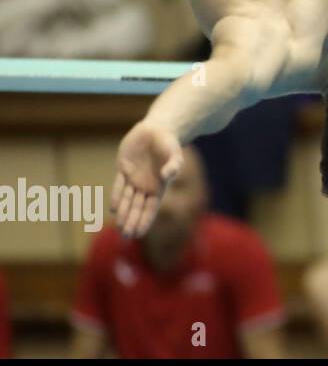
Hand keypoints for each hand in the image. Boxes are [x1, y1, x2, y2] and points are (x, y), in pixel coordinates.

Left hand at [112, 122, 183, 237]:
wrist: (157, 129)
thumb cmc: (170, 143)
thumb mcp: (175, 154)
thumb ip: (173, 165)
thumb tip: (168, 175)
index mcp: (159, 186)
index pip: (151, 208)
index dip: (145, 220)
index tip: (140, 233)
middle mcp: (145, 185)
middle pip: (137, 208)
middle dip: (132, 222)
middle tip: (127, 236)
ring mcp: (133, 177)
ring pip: (127, 200)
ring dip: (124, 214)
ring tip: (120, 228)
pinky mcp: (123, 168)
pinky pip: (119, 185)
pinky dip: (117, 196)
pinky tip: (114, 209)